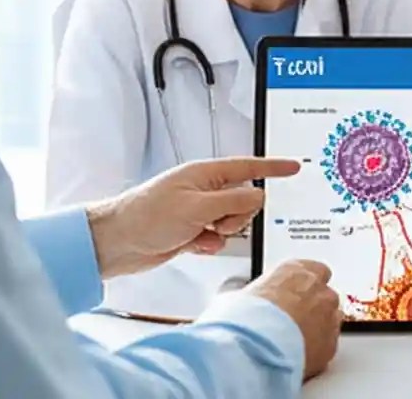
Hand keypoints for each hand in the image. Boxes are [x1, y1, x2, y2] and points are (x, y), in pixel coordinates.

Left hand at [87, 157, 300, 277]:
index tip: (294, 167)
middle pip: (244, 198)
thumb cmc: (146, 216)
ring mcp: (197, 211)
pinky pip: (217, 238)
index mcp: (204, 174)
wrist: (117, 243)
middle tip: (220, 222)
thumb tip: (259, 196)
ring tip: (203, 234)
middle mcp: (203, 190)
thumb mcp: (197, 207)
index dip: (273, 167)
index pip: (248, 167)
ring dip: (224, 232)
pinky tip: (194, 244)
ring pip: (232, 221)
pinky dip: (210, 244)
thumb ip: (234, 200)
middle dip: (239, 214)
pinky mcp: (191, 231)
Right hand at [245, 260, 342, 380]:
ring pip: (332, 317)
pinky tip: (300, 352)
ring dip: (318, 325)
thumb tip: (233, 299)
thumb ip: (244, 294)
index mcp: (295, 270)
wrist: (254, 350)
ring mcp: (328, 316)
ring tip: (294, 339)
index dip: (303, 283)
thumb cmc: (244, 320)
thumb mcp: (234, 297)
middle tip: (292, 319)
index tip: (293, 293)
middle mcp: (317, 289)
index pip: (313, 269)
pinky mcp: (332, 344)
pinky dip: (319, 347)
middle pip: (324, 293)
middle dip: (313, 304)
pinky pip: (330, 342)